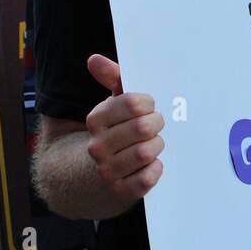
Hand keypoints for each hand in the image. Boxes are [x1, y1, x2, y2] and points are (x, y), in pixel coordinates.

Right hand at [84, 54, 164, 204]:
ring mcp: (108, 170)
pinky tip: (151, 164)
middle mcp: (98, 146)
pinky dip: (155, 170)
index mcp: (95, 119)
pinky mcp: (121, 190)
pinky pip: (148, 178)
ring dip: (157, 146)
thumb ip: (112, 78)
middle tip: (154, 126)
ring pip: (147, 152)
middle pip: (144, 127)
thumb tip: (94, 59)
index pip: (134, 103)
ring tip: (152, 144)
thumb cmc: (116, 130)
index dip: (149, 104)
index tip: (148, 107)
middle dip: (156, 124)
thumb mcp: (114, 104)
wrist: (98, 172)